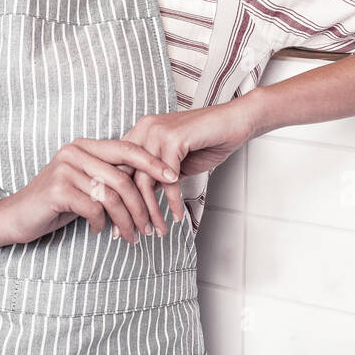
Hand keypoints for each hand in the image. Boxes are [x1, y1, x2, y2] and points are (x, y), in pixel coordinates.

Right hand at [0, 139, 180, 245]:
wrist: (15, 217)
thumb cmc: (54, 203)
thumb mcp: (84, 185)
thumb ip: (108, 178)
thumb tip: (147, 182)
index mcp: (84, 146)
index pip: (126, 148)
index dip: (152, 162)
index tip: (174, 177)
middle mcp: (74, 152)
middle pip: (122, 177)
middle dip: (142, 205)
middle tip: (152, 226)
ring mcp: (65, 169)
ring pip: (111, 196)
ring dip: (126, 221)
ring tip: (132, 236)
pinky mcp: (58, 189)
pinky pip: (94, 208)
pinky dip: (102, 224)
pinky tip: (100, 231)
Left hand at [119, 100, 255, 229]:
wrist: (235, 122)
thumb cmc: (207, 140)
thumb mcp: (175, 162)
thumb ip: (156, 176)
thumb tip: (141, 200)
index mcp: (141, 131)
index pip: (119, 167)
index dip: (119, 196)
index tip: (122, 222)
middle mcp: (144, 128)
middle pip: (127, 175)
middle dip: (130, 208)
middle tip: (135, 232)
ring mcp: (157, 131)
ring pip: (145, 180)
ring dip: (152, 210)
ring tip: (158, 229)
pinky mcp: (173, 138)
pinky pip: (167, 179)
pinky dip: (172, 200)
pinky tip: (177, 214)